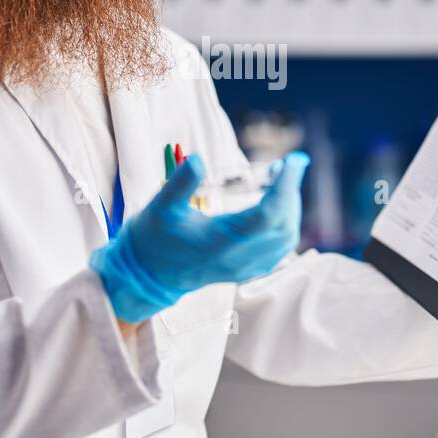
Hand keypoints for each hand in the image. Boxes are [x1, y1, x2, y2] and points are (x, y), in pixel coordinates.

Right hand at [91, 152, 309, 322]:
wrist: (145, 277)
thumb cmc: (152, 240)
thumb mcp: (159, 206)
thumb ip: (180, 183)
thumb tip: (199, 160)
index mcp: (220, 241)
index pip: (268, 214)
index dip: (286, 186)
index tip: (292, 161)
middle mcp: (237, 258)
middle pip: (283, 226)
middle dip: (291, 193)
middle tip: (285, 167)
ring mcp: (242, 268)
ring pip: (285, 240)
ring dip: (291, 209)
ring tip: (281, 183)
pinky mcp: (243, 271)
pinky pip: (278, 251)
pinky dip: (285, 226)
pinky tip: (275, 208)